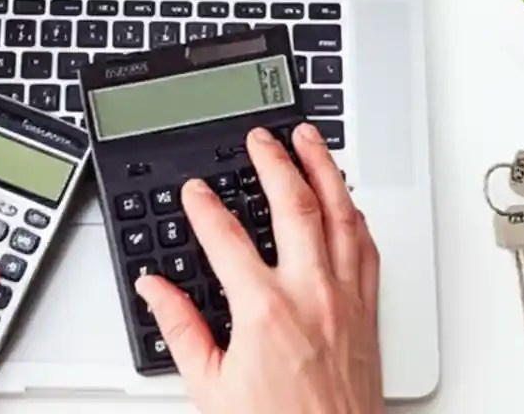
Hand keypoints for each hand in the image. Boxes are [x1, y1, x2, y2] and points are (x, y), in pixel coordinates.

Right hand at [135, 124, 382, 413]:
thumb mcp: (210, 386)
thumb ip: (180, 329)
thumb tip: (154, 290)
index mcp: (264, 311)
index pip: (226, 238)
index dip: (204, 207)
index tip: (194, 191)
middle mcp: (311, 295)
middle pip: (295, 205)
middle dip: (275, 161)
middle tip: (260, 138)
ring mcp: (346, 298)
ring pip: (341, 215)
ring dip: (324, 170)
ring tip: (309, 141)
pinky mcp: (369, 310)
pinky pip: (366, 247)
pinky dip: (355, 214)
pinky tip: (345, 199)